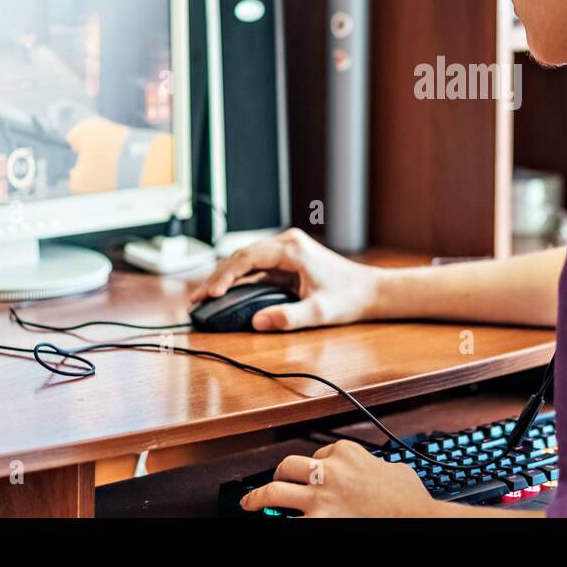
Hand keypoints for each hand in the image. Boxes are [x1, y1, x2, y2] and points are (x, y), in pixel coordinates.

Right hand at [192, 228, 383, 330]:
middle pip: (241, 256)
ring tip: (202, 298)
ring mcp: (286, 251)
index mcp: (293, 249)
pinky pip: (255, 268)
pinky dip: (238, 280)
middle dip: (217, 278)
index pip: (248, 258)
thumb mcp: (319, 312)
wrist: (370, 291)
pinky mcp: (286, 262)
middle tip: (196, 299)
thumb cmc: (349, 298)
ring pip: (245, 260)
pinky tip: (223, 294)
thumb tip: (257, 322)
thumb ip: (288, 317)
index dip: (224, 276)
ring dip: (224, 278)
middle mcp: (287, 243)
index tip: (210, 294)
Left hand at [241, 440, 438, 517]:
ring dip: (260, 497)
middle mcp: (329, 471)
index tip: (319, 474)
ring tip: (250, 502)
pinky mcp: (319, 521)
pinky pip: (290, 522)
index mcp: (347, 452)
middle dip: (280, 473)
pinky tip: (274, 523)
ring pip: (277, 491)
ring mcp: (320, 497)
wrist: (414, 517)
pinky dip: (280, 522)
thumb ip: (376, 466)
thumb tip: (376, 471)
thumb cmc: (408, 499)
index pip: (322, 452)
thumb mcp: (394, 469)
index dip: (320, 464)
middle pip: (290, 465)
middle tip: (275, 481)